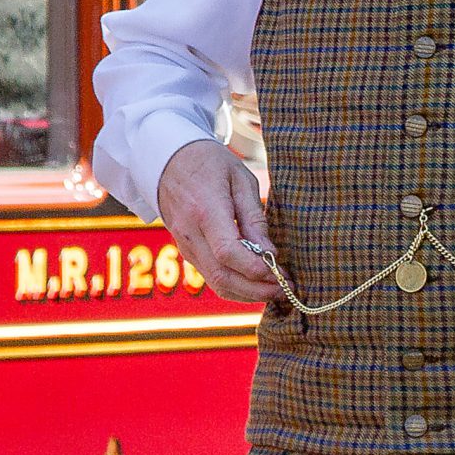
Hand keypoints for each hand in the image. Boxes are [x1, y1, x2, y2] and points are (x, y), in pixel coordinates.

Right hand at [155, 138, 275, 303]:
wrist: (168, 161)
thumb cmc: (210, 164)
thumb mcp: (240, 179)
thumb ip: (254, 217)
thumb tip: (270, 252)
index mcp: (205, 211)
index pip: (228, 252)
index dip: (255, 268)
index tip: (280, 270)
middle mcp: (190, 234)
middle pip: (222, 277)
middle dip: (257, 290)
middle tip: (286, 289)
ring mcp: (185, 246)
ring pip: (216, 283)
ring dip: (248, 293)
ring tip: (277, 290)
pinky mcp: (187, 251)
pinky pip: (212, 277)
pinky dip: (236, 286)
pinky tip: (257, 283)